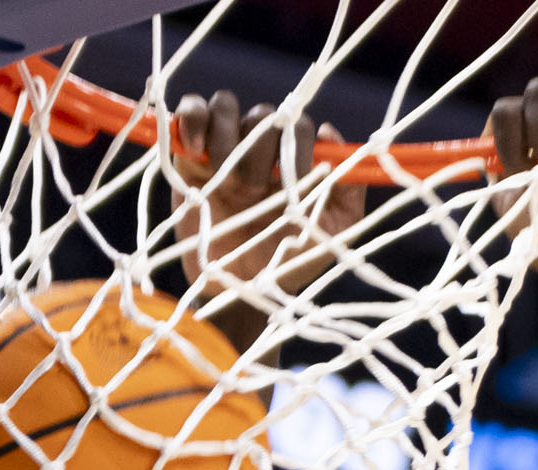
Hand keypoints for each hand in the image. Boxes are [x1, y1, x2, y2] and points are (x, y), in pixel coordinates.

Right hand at [172, 90, 369, 308]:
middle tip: (254, 190)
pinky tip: (197, 152)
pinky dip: (193, 119)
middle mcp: (260, 152)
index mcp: (293, 163)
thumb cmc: (290, 264)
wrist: (241, 295)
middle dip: (261, 151)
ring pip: (226, 106)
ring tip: (227, 178)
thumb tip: (329, 132)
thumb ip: (347, 188)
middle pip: (261, 115)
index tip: (293, 182)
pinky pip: (191, 112)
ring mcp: (223, 153)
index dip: (297, 147)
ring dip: (228, 137)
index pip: (299, 126)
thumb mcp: (336, 231)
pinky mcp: (189, 160)